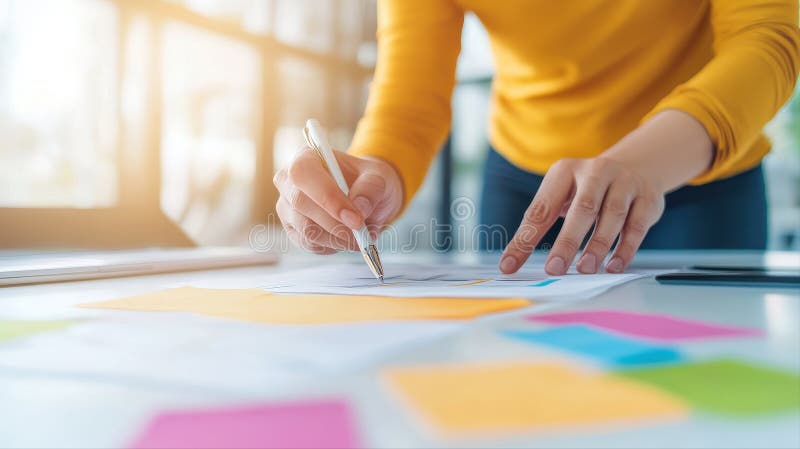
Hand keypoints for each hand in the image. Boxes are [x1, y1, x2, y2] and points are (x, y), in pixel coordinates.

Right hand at [273, 148, 402, 253]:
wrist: (366, 197)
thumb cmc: (368, 181)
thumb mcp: (379, 177)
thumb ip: (371, 188)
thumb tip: (360, 208)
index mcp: (307, 157)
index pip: (303, 173)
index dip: (326, 196)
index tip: (355, 218)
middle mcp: (289, 181)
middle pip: (301, 204)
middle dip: (336, 224)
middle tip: (364, 233)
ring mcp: (287, 207)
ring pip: (306, 229)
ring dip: (338, 238)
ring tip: (362, 235)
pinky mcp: (293, 230)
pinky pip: (310, 244)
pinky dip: (334, 245)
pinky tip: (348, 238)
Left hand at [499, 157, 664, 274]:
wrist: (636, 165)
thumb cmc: (587, 189)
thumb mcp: (561, 194)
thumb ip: (541, 222)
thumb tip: (513, 259)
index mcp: (565, 171)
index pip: (541, 209)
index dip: (525, 239)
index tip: (509, 266)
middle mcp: (596, 173)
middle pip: (582, 209)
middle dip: (567, 241)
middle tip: (554, 269)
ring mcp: (624, 183)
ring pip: (612, 217)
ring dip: (597, 246)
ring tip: (584, 269)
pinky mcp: (648, 198)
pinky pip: (636, 226)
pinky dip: (625, 248)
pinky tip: (613, 266)